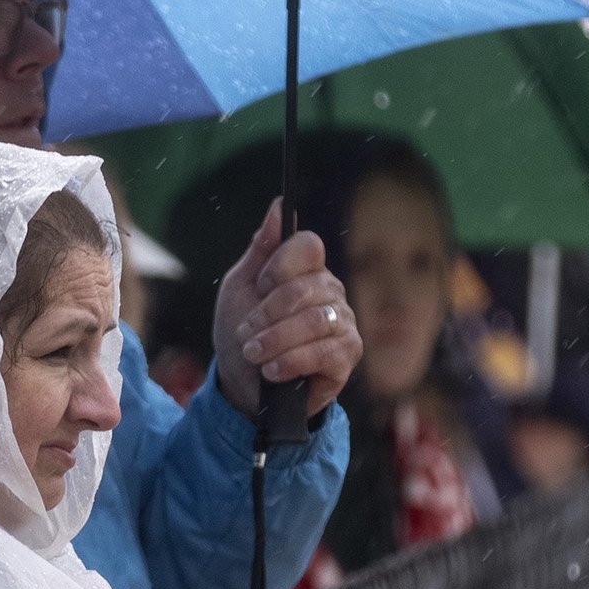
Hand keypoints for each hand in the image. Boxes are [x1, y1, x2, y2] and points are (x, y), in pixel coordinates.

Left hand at [212, 200, 358, 421]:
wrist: (246, 383)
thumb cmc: (243, 332)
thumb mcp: (241, 288)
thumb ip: (261, 249)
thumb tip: (279, 206)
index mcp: (306, 269)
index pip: (308, 245)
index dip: (279, 266)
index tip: (258, 286)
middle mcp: (330, 291)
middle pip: (306, 287)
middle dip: (267, 313)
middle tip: (245, 332)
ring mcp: (343, 322)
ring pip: (315, 321)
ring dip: (276, 340)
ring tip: (254, 354)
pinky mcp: (348, 355)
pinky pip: (324, 352)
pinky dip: (291, 361)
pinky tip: (272, 371)